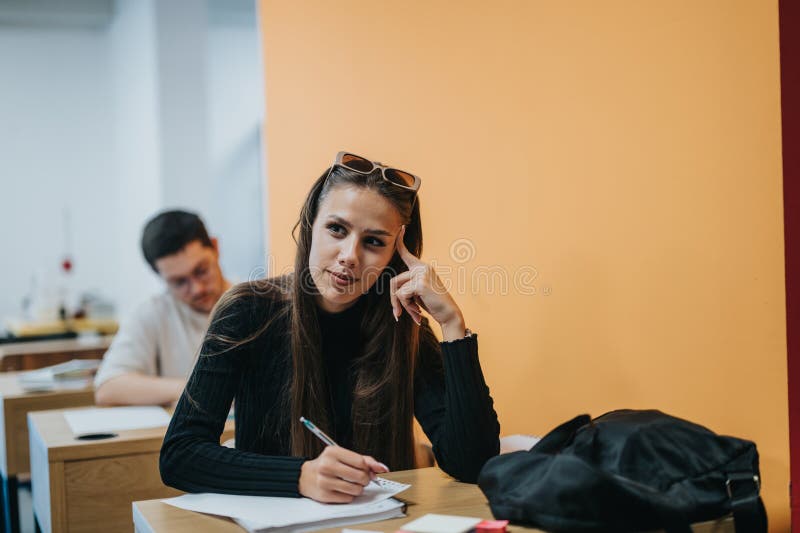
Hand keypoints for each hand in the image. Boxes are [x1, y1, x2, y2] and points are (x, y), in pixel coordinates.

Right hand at [298, 446, 388, 502]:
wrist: (306, 476)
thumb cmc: (327, 465)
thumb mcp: (343, 456)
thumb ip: (364, 460)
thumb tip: (382, 468)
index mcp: (333, 452)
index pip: (361, 462)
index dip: (369, 468)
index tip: (370, 471)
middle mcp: (327, 465)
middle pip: (360, 477)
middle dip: (365, 479)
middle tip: (360, 478)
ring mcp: (325, 481)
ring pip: (356, 490)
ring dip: (358, 489)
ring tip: (351, 484)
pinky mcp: (325, 495)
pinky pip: (348, 499)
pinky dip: (349, 496)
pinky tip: (342, 490)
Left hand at [390, 226, 465, 340]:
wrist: (449, 314)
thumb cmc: (434, 305)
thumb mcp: (418, 293)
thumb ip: (408, 287)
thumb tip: (393, 290)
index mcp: (422, 268)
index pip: (407, 254)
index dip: (400, 242)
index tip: (401, 228)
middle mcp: (422, 268)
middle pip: (394, 281)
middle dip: (394, 300)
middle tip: (398, 314)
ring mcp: (422, 274)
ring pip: (396, 289)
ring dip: (401, 304)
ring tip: (414, 312)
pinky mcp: (420, 283)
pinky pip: (401, 295)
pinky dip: (407, 306)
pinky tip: (418, 311)